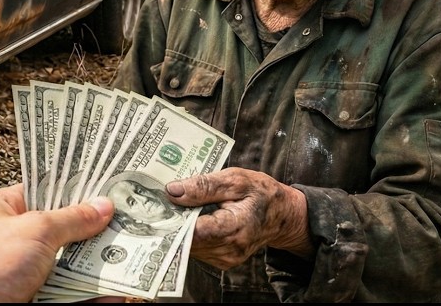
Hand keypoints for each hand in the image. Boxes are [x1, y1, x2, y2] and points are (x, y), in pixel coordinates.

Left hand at [166, 167, 311, 268]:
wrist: (282, 215)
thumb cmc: (259, 193)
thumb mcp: (235, 179)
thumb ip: (204, 185)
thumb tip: (172, 191)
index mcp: (236, 226)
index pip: (196, 231)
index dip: (174, 220)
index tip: (158, 206)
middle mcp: (231, 249)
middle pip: (189, 240)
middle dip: (174, 222)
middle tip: (162, 202)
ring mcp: (227, 258)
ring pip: (190, 246)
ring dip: (181, 229)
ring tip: (179, 208)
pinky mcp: (222, 260)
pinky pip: (197, 249)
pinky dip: (190, 234)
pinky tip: (191, 218)